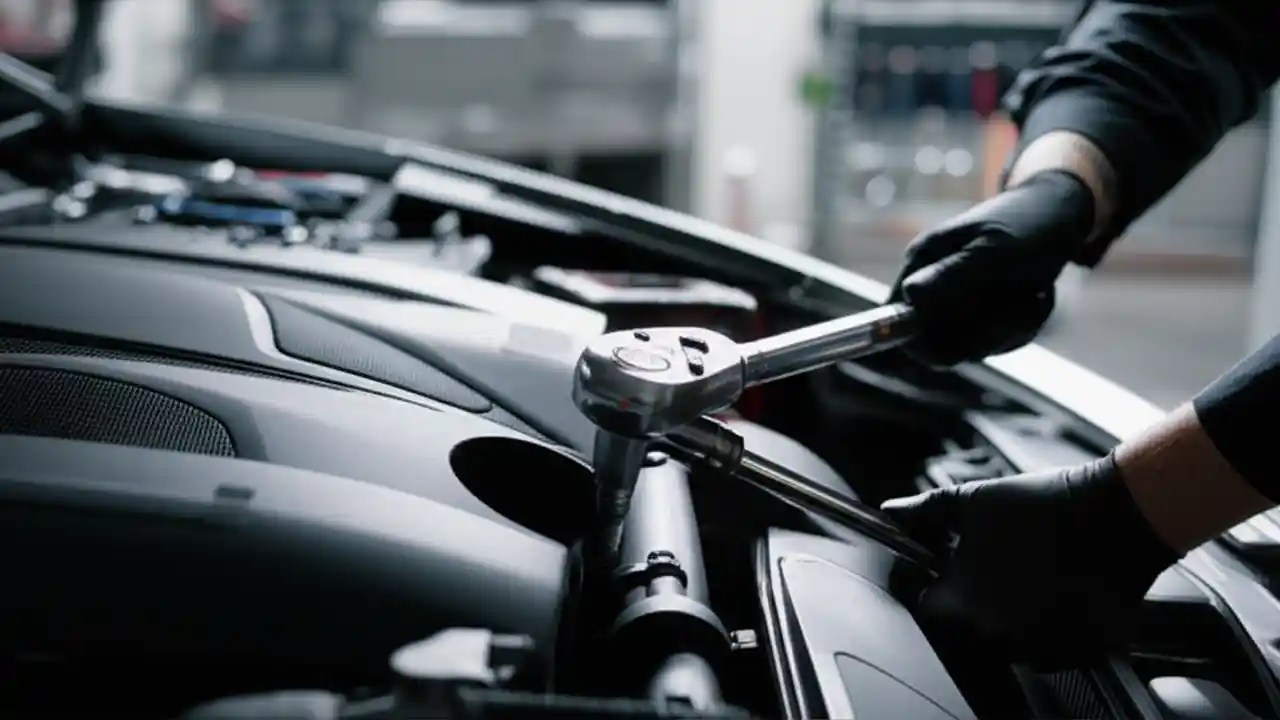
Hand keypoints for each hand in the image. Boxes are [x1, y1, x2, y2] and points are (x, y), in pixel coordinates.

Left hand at [881, 454, 1178, 667]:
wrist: (1116, 515)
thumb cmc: (1040, 504)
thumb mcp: (971, 501)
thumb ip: (923, 513)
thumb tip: (889, 511)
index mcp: (962, 604)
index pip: (931, 608)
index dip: (939, 585)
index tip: (952, 568)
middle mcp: (997, 636)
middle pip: (969, 628)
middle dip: (976, 600)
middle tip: (1001, 567)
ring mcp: (1039, 649)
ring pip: (1011, 641)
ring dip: (1014, 615)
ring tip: (1034, 574)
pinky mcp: (1078, 654)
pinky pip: (1052, 650)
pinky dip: (1051, 627)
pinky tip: (1060, 591)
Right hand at [890, 171, 1094, 365]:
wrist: (1062, 214)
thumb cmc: (1029, 225)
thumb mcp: (994, 251)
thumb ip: (952, 274)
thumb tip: (910, 294)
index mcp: (923, 261)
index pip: (898, 318)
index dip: (923, 340)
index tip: (965, 343)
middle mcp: (932, 283)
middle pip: (939, 340)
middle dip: (986, 333)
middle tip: (1023, 304)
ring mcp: (956, 299)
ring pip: (972, 344)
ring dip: (1012, 328)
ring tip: (1036, 294)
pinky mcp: (979, 311)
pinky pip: (994, 341)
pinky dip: (1022, 326)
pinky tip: (1036, 297)